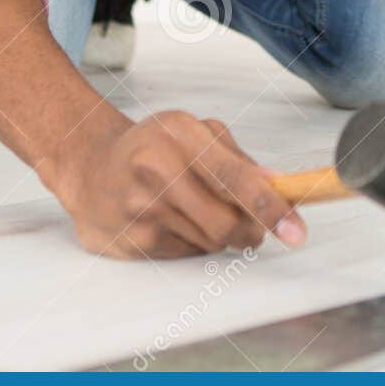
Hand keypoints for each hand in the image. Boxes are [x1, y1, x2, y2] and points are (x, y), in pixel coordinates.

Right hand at [38, 109, 307, 258]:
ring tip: (196, 211)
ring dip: (220, 236)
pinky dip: (191, 242)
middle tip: (253, 227)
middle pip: (227, 222)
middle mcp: (157, 168)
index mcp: (179, 133)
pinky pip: (186, 253)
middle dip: (251, 230)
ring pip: (210, 242)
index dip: (270, 206)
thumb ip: (236, 156)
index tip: (296, 230)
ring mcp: (141, 207)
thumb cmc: (151, 147)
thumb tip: (278, 184)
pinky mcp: (132, 240)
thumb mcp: (192, 132)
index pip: (235, 176)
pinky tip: (171, 221)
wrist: (89, 167)